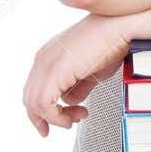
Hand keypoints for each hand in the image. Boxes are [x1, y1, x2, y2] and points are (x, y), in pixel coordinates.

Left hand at [23, 13, 134, 136]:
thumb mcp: (90, 72)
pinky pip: (43, 103)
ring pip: (33, 103)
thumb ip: (77, 87)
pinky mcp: (55, 71)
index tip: (63, 120)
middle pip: (29, 98)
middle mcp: (43, 59)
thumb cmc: (110, 44)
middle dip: (47, 118)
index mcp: (48, 56)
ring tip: (75, 119)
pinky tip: (72, 117)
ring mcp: (46, 64)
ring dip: (55, 119)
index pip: (34, 89)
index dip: (43, 110)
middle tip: (69, 123)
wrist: (121, 28)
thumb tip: (70, 102)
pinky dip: (55, 116)